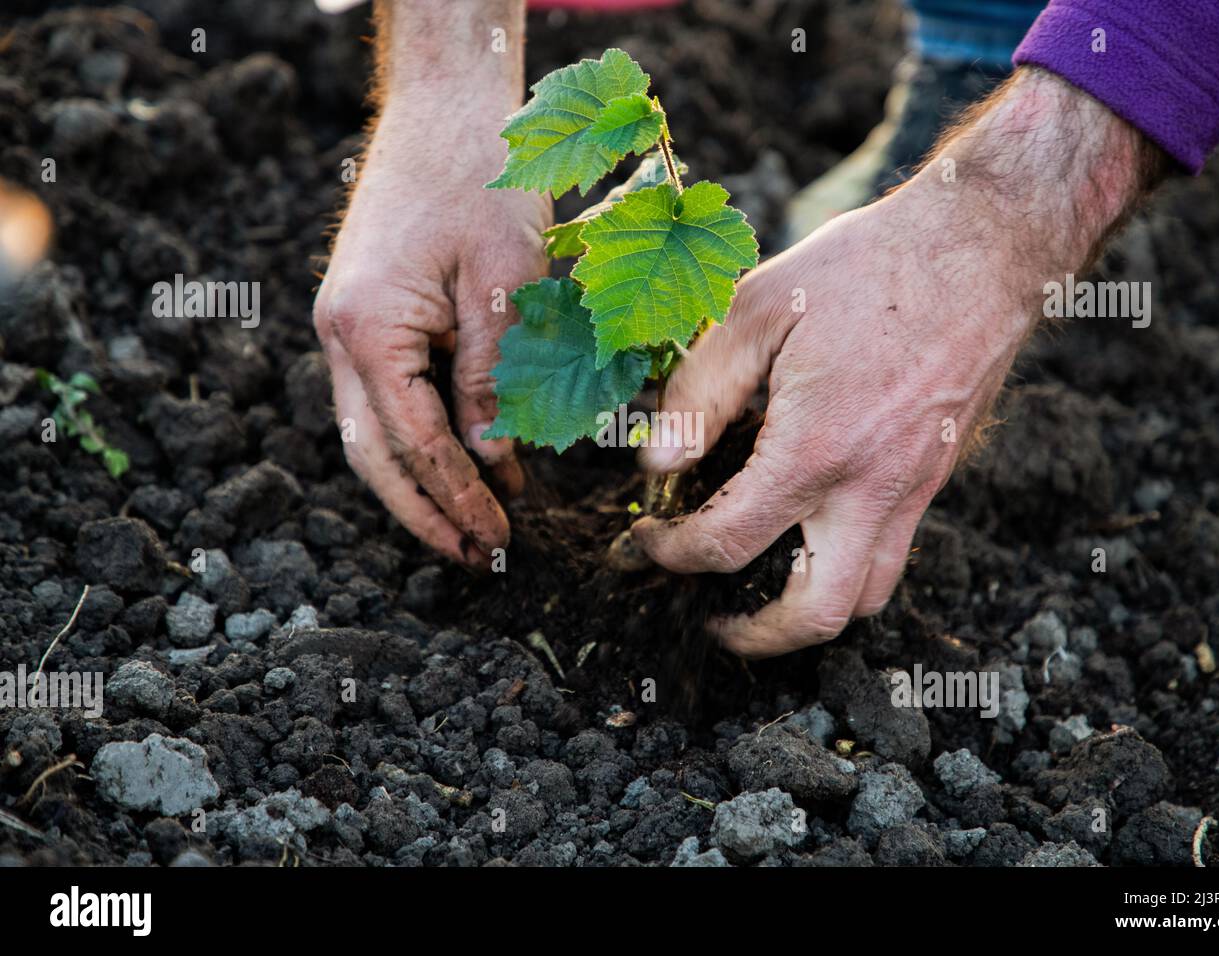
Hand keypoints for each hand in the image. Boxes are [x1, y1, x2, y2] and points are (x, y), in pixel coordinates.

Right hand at [313, 0, 543, 567]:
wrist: (447, 104)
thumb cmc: (481, 177)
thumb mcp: (503, 282)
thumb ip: (494, 378)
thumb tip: (494, 462)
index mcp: (365, 328)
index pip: (412, 442)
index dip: (455, 496)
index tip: (495, 537)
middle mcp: (341, 334)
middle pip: (372, 455)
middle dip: (422, 512)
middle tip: (473, 555)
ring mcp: (348, 324)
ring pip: (373, 432)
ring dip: (420, 481)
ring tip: (473, 523)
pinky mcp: (369, 315)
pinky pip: (389, 396)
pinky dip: (424, 436)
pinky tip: (467, 458)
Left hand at [632, 68, 1161, 656]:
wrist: (984, 246)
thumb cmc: (867, 267)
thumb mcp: (758, 309)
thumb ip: (699, 392)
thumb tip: (657, 463)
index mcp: (816, 449)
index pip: (726, 543)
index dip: (670, 553)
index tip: (646, 538)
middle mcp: (872, 487)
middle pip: (816, 615)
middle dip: (754, 637)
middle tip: (710, 618)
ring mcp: (914, 490)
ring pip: (866, 598)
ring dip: (807, 612)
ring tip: (759, 589)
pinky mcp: (936, 478)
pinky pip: (892, 553)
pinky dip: (844, 568)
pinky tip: (808, 529)